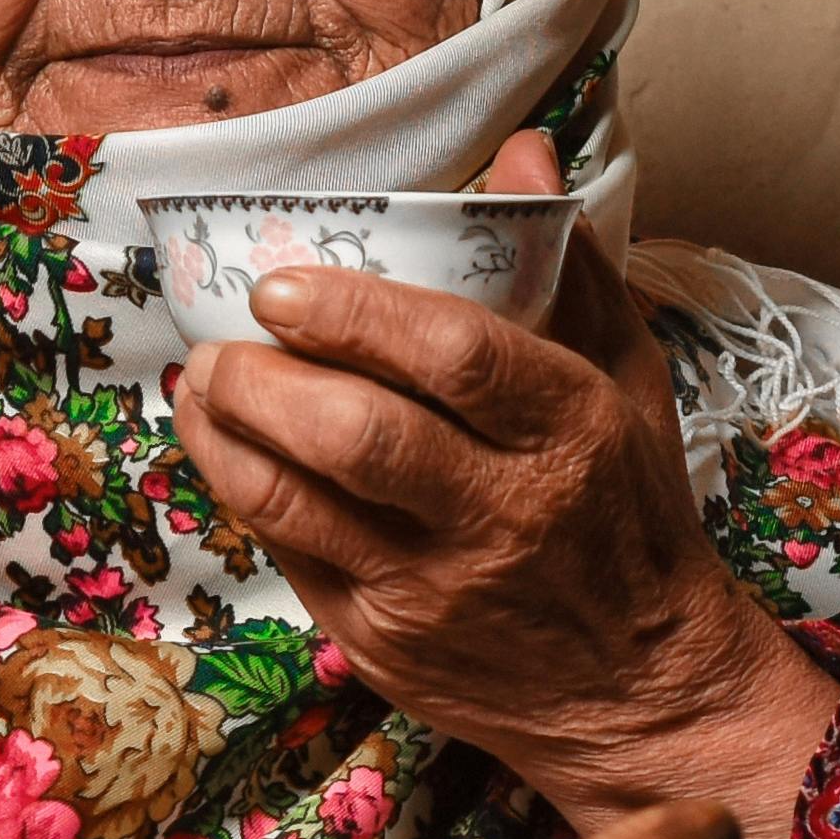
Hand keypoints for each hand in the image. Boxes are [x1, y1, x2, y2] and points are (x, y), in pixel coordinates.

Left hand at [170, 135, 839, 838]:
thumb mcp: (627, 381)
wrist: (639, 690)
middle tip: (222, 338)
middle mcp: (505, 512)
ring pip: (297, 502)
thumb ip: (567, 266)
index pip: (453, 355)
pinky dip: (240, 492)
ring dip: (224, 435)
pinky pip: (288, 555)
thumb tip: (520, 148)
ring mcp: (436, 588)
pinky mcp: (384, 643)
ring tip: (201, 385)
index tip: (284, 283)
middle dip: (263, 375)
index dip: (352, 310)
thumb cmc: (625, 513)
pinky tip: (223, 450)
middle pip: (358, 433)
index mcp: (572, 428)